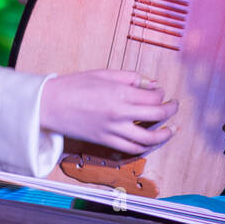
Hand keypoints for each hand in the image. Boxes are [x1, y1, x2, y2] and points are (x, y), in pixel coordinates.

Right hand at [40, 69, 178, 154]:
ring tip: (171, 130)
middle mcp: (120, 114)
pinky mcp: (106, 142)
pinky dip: (145, 146)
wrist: (50, 105)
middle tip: (174, 107)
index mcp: (120, 93)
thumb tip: (152, 84)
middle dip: (170, 111)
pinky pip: (132, 148)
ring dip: (164, 135)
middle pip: (157, 116)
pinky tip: (151, 141)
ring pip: (148, 139)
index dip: (162, 94)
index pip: (154, 97)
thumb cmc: (74, 86)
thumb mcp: (104, 74)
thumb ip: (130, 78)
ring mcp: (113, 130)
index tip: (161, 92)